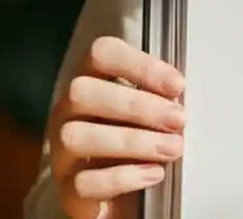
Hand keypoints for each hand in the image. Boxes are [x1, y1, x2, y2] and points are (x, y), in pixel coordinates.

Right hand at [48, 36, 186, 218]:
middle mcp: (67, 110)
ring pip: (77, 136)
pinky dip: (123, 177)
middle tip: (178, 120)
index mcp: (91, 79)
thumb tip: (183, 96)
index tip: (178, 85)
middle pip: (83, 92)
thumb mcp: (150, 110)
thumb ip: (162, 96)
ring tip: (172, 149)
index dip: (139, 65)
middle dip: (137, 106)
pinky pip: (84, 182)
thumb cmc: (139, 136)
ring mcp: (60, 149)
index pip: (101, 53)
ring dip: (133, 141)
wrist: (118, 190)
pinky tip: (154, 174)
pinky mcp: (65, 187)